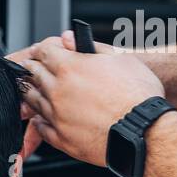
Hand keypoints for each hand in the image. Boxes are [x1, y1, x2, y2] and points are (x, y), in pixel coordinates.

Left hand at [23, 37, 165, 166]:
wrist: (144, 132)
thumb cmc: (138, 96)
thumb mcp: (121, 59)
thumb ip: (92, 46)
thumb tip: (71, 38)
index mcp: (70, 67)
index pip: (43, 51)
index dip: (43, 49)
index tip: (43, 51)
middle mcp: (58, 90)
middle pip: (34, 74)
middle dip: (34, 68)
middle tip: (34, 68)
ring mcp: (57, 115)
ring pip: (33, 100)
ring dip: (33, 92)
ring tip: (36, 90)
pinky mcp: (61, 138)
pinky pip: (41, 127)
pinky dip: (40, 120)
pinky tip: (44, 118)